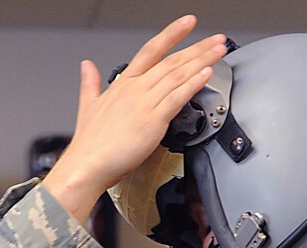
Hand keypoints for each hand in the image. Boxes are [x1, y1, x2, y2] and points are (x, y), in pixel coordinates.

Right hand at [42, 16, 227, 224]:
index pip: (151, 51)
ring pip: (178, 76)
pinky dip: (193, 84)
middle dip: (198, 48)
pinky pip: (177, 98)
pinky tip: (206, 75)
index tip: (188, 23)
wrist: (87, 165)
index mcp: (122, 84)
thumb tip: (86, 66)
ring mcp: (145, 104)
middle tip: (217, 40)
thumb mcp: (86, 106)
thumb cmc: (88, 145)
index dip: (171, 34)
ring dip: (202, 61)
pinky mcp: (152, 121)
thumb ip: (89, 84)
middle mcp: (135, 89)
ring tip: (219, 52)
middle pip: (172, 61)